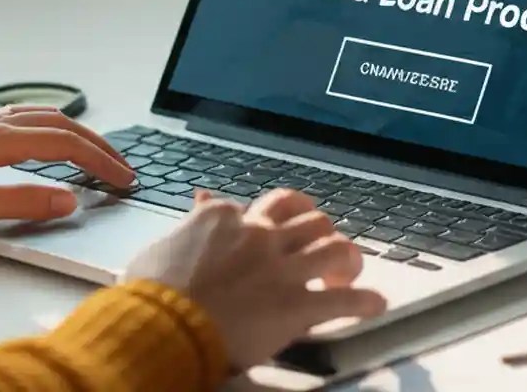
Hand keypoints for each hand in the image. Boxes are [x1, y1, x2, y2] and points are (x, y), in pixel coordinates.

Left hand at [0, 105, 134, 232]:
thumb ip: (22, 202)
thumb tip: (69, 199)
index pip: (65, 145)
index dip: (100, 162)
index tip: (123, 179)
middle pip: (61, 125)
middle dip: (98, 145)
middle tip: (122, 167)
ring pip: (43, 117)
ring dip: (76, 132)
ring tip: (97, 152)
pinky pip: (23, 118)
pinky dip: (50, 127)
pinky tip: (48, 137)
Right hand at [122, 188, 386, 368]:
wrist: (161, 326)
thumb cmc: (152, 293)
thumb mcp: (163, 246)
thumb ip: (192, 222)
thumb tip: (202, 200)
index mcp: (228, 219)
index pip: (265, 208)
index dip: (272, 222)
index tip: (271, 238)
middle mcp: (261, 236)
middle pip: (310, 219)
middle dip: (320, 232)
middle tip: (319, 251)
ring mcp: (282, 270)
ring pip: (336, 247)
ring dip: (348, 259)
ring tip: (346, 275)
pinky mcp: (296, 306)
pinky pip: (345, 300)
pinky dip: (365, 302)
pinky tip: (374, 305)